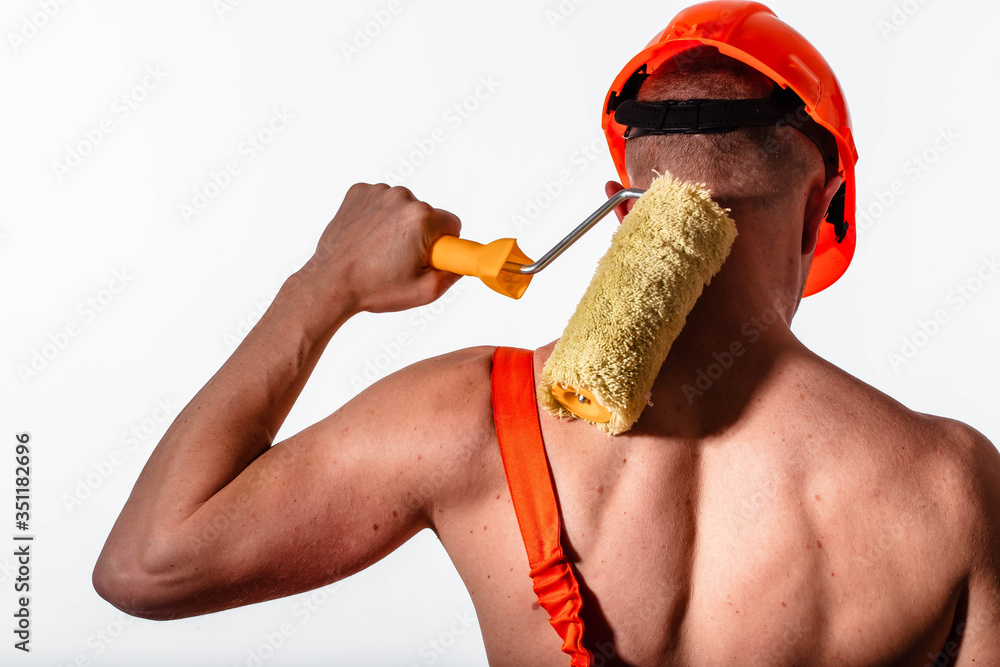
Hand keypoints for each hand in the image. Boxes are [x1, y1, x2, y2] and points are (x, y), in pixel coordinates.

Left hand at [298, 183, 462, 314]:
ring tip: (380, 251)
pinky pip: (380, 201)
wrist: (331, 283)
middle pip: (427, 215)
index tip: (428, 256)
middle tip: (400, 259)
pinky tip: (368, 238)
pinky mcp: (358, 193)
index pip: (452, 224)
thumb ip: (452, 275)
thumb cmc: (372, 287)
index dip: (443, 245)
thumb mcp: (424, 292)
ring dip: (397, 224)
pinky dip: (377, 216)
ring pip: (403, 207)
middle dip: (420, 235)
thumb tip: (461, 264)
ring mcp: (377, 193)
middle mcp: (401, 198)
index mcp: (421, 219)